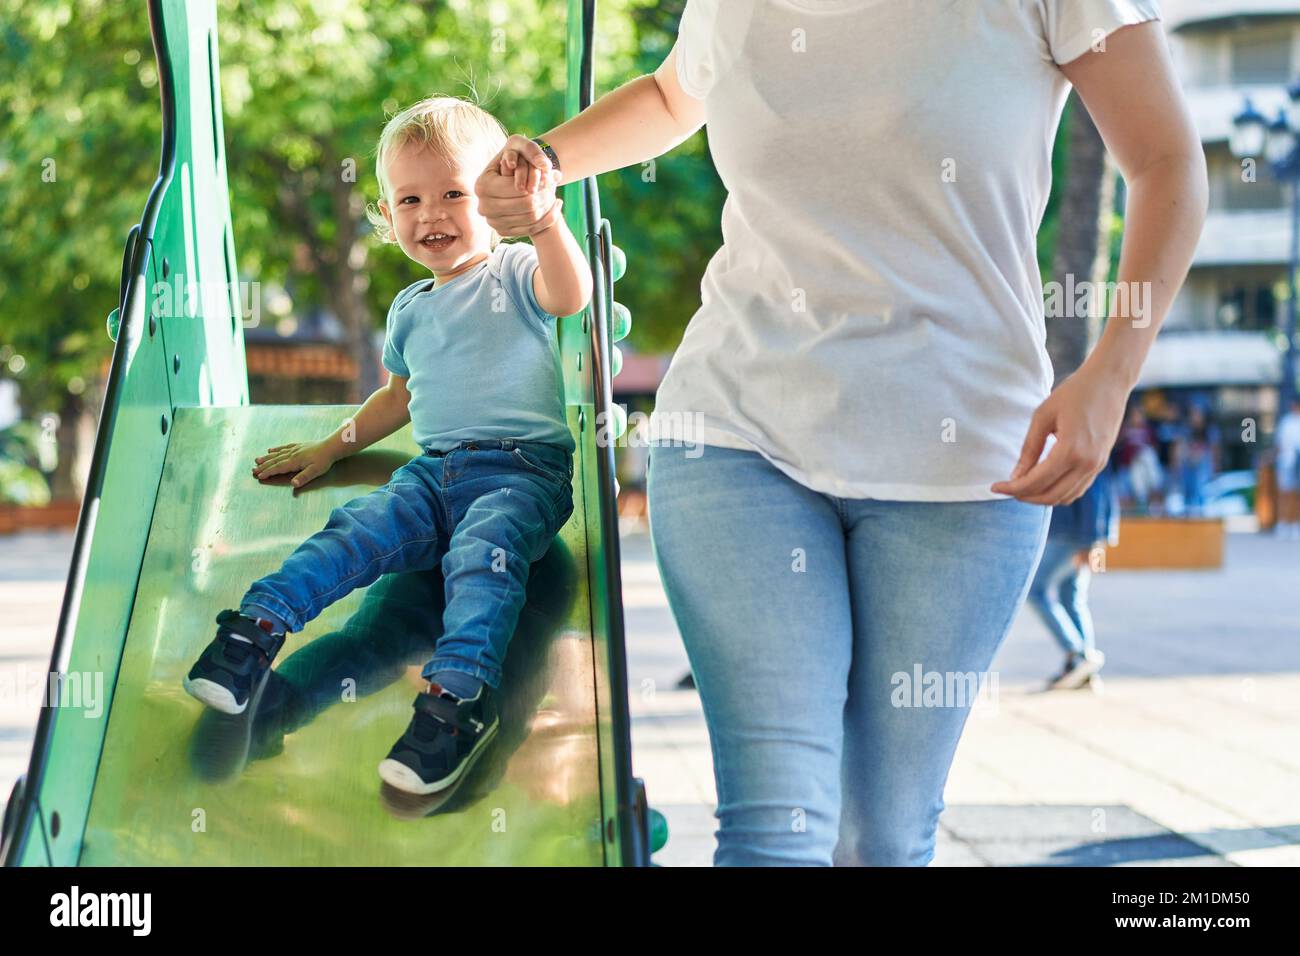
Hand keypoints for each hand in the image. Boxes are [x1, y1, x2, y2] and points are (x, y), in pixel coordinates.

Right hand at [252, 439, 337, 488]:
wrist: (331, 446)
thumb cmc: (324, 460)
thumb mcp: (315, 471)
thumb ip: (304, 477)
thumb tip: (293, 484)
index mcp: (295, 461)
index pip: (278, 468)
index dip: (268, 472)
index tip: (259, 476)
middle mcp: (292, 454)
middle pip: (275, 461)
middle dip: (263, 466)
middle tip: (253, 470)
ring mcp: (295, 449)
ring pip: (277, 454)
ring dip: (266, 458)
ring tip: (257, 460)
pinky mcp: (299, 446)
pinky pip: (284, 447)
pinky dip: (276, 449)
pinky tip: (271, 450)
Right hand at [475, 138, 561, 237]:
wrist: (507, 178)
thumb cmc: (514, 158)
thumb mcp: (520, 145)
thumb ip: (532, 149)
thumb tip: (544, 165)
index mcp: (482, 185)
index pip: (518, 187)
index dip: (539, 182)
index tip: (553, 176)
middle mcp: (483, 206)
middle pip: (526, 204)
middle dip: (545, 195)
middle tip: (556, 186)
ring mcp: (492, 222)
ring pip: (530, 218)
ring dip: (548, 206)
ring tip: (556, 193)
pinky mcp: (502, 232)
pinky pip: (530, 230)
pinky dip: (547, 219)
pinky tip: (556, 206)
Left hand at [990, 362, 1128, 504]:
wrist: (1109, 382)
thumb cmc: (1073, 393)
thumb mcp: (1043, 416)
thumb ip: (1029, 449)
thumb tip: (1016, 476)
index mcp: (1071, 450)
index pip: (1036, 481)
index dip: (1013, 488)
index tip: (995, 487)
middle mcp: (1087, 463)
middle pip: (1050, 496)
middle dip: (1025, 496)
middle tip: (1007, 488)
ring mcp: (1097, 466)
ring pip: (1065, 497)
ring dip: (1041, 498)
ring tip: (1022, 486)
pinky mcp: (1100, 464)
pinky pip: (1077, 489)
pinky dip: (1058, 492)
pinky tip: (1043, 482)